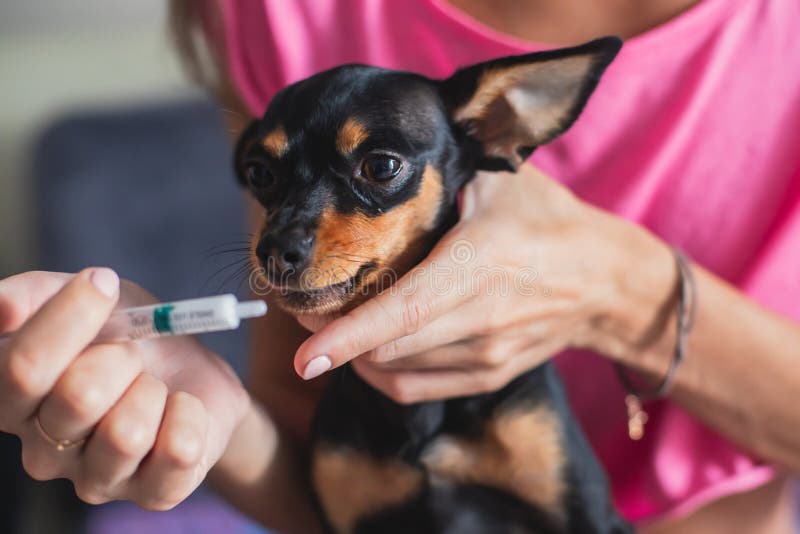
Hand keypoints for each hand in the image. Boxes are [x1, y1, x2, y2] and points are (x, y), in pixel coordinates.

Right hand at [0, 269, 248, 509]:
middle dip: (121, 356)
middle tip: (133, 353)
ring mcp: (96, 479)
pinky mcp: (152, 494)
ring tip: (154, 388)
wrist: (196, 374)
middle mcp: (43, 451)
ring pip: (126, 433)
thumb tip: (0, 306)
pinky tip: (180, 411)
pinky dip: (191, 415)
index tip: (101, 282)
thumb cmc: (133, 335)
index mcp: (14, 400)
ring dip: (154, 391)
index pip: (20, 367)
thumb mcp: (93, 299)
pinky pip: (178, 451)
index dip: (68, 318)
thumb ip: (37, 294)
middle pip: (77, 397)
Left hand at [294, 165, 675, 402]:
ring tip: (328, 324)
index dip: (350, 336)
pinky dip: (378, 372)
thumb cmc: (548, 220)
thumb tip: (384, 156)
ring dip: (353, 353)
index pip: (404, 311)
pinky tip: (365, 348)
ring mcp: (486, 356)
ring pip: (395, 370)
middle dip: (331, 337)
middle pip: (388, 348)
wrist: (606, 282)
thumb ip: (449, 169)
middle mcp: (482, 319)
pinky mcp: (487, 376)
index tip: (304, 357)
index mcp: (480, 264)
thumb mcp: (502, 180)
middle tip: (298, 310)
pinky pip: (414, 388)